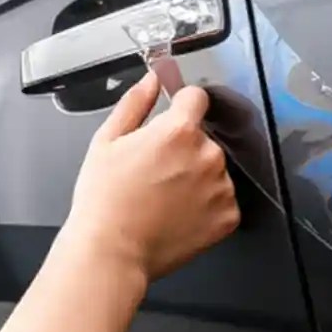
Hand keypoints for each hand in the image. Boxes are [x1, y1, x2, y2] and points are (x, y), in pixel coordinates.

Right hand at [62, 71, 240, 283]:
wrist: (112, 252)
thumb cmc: (103, 200)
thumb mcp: (107, 141)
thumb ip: (135, 103)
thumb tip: (153, 79)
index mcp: (179, 130)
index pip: (196, 98)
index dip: (181, 107)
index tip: (171, 121)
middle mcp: (208, 155)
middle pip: (204, 138)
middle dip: (184, 149)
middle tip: (155, 173)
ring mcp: (221, 188)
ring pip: (214, 169)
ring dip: (197, 177)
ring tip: (164, 198)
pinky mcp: (227, 216)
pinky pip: (222, 200)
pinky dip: (206, 206)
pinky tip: (178, 214)